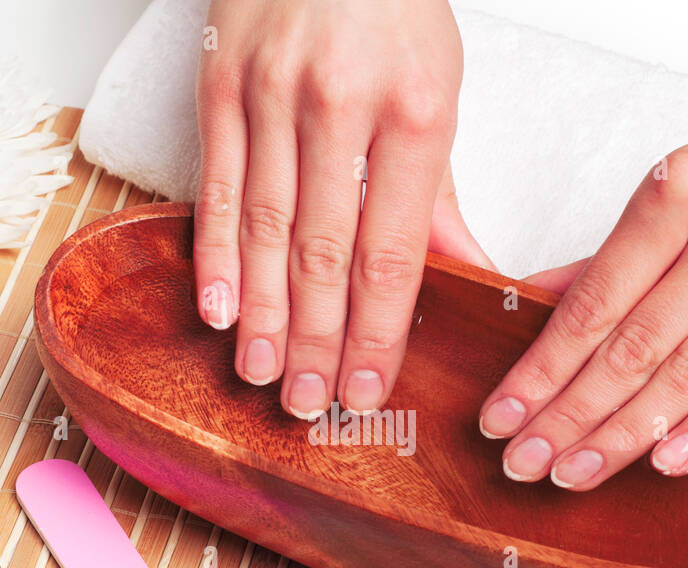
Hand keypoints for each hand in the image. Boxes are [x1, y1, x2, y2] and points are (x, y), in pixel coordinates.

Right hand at [195, 0, 488, 418]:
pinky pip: (218, 185)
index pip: (392, 249)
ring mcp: (272, 94)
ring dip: (266, 315)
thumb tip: (469, 278)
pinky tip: (221, 311)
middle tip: (312, 406)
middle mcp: (339, 105)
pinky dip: (218, 253)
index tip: (369, 388)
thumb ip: (441, 193)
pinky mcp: (220, 84)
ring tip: (266, 378)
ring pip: (268, 228)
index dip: (378, 330)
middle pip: (325, 252)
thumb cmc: (393, 10)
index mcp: (413, 112)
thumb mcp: (438, 90)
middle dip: (318, 340)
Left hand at [478, 55, 687, 488]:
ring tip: (573, 473)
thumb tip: (535, 296)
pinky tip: (665, 462)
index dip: (540, 368)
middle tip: (522, 463)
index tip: (499, 416)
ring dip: (624, 434)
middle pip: (632, 347)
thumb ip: (624, 249)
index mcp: (682, 189)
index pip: (593, 301)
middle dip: (567, 415)